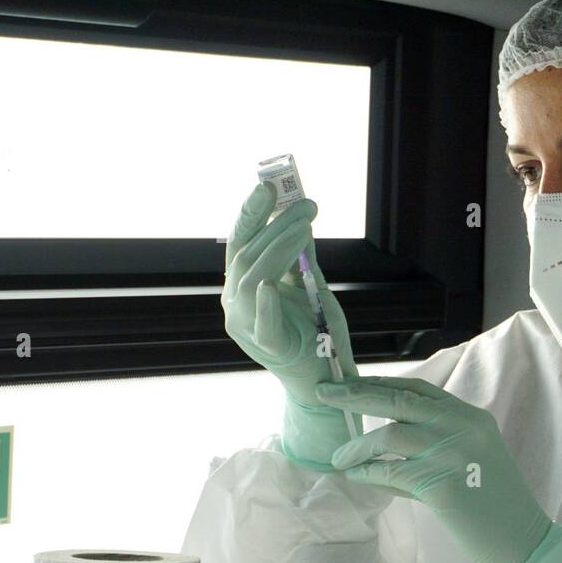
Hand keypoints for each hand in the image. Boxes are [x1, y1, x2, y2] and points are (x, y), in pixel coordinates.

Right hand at [222, 184, 356, 407]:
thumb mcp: (309, 285)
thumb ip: (300, 257)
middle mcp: (236, 302)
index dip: (251, 212)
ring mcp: (246, 325)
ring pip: (252, 277)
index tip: (268, 185)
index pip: (240, 241)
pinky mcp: (266, 346)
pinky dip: (265, 302)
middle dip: (275, 224)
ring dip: (279, 247)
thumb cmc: (316, 331)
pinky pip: (261, 322)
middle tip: (306, 203)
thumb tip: (300, 218)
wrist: (326, 377)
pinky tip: (270, 284)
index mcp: (243, 285)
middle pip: (247, 253)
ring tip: (305, 226)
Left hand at [315, 376, 551, 562]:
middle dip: (356, 394)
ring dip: (357, 446)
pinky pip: (389, 471)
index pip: (419, 389)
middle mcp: (463, 426)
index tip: (351, 382)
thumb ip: (436, 441)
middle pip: (399, 400)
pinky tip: (355, 476)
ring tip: (339, 457)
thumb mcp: (472, 457)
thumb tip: (383, 437)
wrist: (522, 538)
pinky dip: (367, 472)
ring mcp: (453, 452)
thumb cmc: (494, 503)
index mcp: (472, 416)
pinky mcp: (441, 483)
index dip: (382, 383)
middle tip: (325, 393)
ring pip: (388, 434)